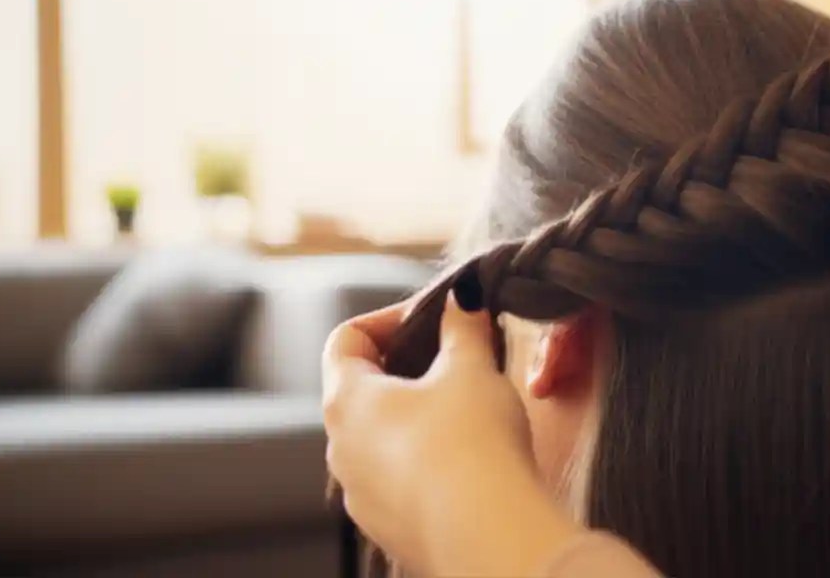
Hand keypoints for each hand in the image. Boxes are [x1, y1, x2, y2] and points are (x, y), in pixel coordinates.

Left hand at [322, 296, 581, 575]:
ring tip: (469, 410)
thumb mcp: (472, 367)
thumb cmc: (472, 442)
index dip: (390, 318)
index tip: (434, 316)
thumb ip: (463, 325)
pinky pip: (399, 482)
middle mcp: (340, 449)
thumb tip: (463, 295)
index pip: (346, 339)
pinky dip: (426, 462)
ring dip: (417, 417)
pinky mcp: (389, 528)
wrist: (489, 535)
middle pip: (362, 389)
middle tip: (458, 358)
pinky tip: (470, 461)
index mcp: (347, 400)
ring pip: (380, 440)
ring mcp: (361, 495)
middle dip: (410, 367)